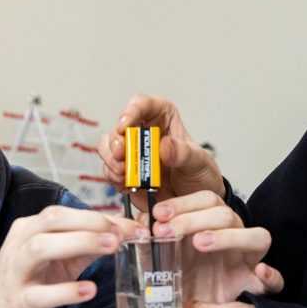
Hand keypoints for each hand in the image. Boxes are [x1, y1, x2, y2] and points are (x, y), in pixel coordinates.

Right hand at [0, 206, 136, 307]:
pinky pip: (41, 293)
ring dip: (79, 243)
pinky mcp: (18, 301)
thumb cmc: (27, 286)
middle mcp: (19, 244)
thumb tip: (124, 233)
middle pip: (53, 221)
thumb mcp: (58, 261)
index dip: (100, 216)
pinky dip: (66, 291)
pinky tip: (89, 290)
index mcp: (29, 229)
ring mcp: (16, 272)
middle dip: (90, 223)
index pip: (65, 214)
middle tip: (122, 233)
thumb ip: (87, 246)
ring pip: (42, 247)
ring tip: (111, 248)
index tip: (132, 226)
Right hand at [97, 94, 224, 206]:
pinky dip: (113, 176)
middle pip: (120, 128)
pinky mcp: (124, 172)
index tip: (125, 125)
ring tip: (124, 173)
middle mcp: (143, 133)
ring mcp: (131, 153)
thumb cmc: (199, 175)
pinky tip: (126, 183)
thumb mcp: (199, 162)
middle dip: (116, 141)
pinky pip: (109, 169)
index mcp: (163, 119)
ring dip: (110, 159)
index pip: (143, 104)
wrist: (194, 203)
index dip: (131, 110)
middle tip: (121, 155)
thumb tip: (164, 145)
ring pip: (107, 146)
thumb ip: (183, 153)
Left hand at [150, 190, 282, 301]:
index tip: (157, 214)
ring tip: (200, 243)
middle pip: (225, 214)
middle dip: (194, 218)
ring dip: (227, 237)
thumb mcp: (165, 260)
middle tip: (166, 231)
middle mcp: (235, 236)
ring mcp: (250, 260)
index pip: (206, 200)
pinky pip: (276, 279)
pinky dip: (271, 276)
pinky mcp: (259, 286)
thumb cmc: (185, 280)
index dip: (182, 203)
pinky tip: (258, 273)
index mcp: (212, 225)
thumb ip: (154, 243)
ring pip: (256, 236)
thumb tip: (136, 226)